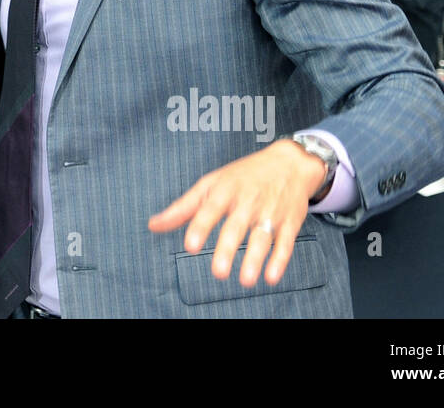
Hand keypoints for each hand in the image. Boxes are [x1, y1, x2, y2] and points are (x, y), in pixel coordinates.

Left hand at [148, 139, 325, 287]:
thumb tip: (153, 225)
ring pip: (262, 237)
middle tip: (218, 273)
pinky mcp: (289, 223)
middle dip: (228, 249)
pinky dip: (279, 260)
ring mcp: (270, 212)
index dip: (200, 226)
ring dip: (256, 259)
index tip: (191, 245)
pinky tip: (270, 276)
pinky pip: (285, 243)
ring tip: (246, 280)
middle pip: (236, 226)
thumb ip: (183, 207)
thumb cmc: (243, 175)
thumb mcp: (211, 184)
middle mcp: (247, 201)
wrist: (290, 163)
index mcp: (225, 190)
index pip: (210, 208)